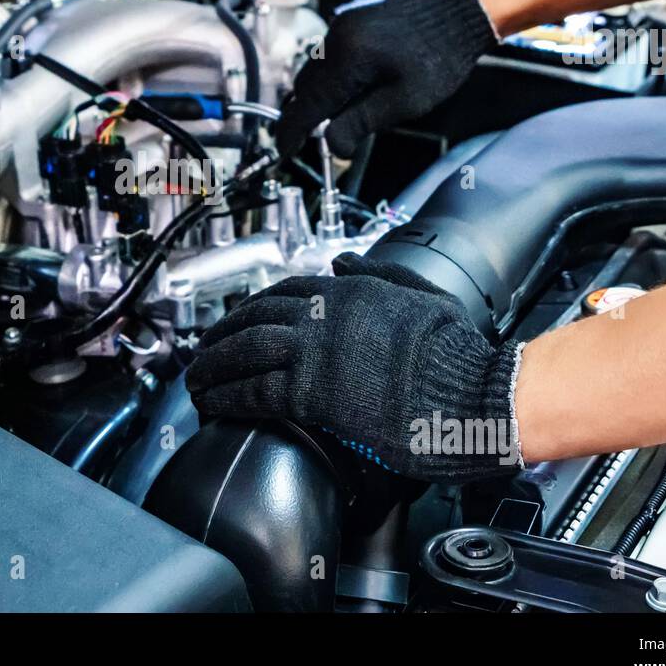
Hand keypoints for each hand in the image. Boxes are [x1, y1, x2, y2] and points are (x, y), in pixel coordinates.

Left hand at [185, 253, 523, 482]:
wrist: (469, 389)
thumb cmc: (454, 349)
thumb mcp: (417, 293)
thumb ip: (375, 275)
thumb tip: (345, 262)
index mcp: (346, 290)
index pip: (283, 291)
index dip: (252, 307)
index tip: (237, 321)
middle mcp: (321, 314)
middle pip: (252, 318)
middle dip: (220, 336)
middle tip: (203, 351)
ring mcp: (312, 352)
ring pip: (243, 351)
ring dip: (212, 366)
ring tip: (196, 380)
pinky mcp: (310, 392)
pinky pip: (253, 391)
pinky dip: (226, 396)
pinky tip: (213, 403)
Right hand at [275, 0, 498, 157]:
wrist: (460, 9)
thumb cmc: (440, 55)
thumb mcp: (404, 102)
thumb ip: (361, 124)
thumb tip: (333, 148)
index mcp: (346, 61)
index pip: (306, 107)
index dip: (291, 133)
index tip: (284, 152)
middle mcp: (336, 41)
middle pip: (304, 90)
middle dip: (304, 118)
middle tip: (311, 142)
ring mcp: (341, 30)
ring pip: (314, 74)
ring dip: (317, 100)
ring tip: (335, 121)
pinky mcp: (351, 26)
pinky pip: (328, 60)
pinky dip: (330, 82)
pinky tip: (351, 94)